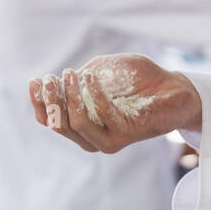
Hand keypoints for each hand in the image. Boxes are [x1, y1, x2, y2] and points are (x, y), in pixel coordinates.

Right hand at [29, 54, 201, 154]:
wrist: (175, 88)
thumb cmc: (138, 80)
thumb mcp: (103, 71)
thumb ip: (81, 76)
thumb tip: (60, 79)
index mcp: (82, 124)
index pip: (49, 119)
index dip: (37, 102)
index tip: (35, 80)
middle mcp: (92, 137)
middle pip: (58, 124)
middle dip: (50, 99)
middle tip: (51, 77)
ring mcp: (110, 138)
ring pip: (76, 123)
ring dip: (68, 98)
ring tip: (69, 74)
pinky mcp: (127, 134)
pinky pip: (103, 115)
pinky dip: (93, 94)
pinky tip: (91, 77)